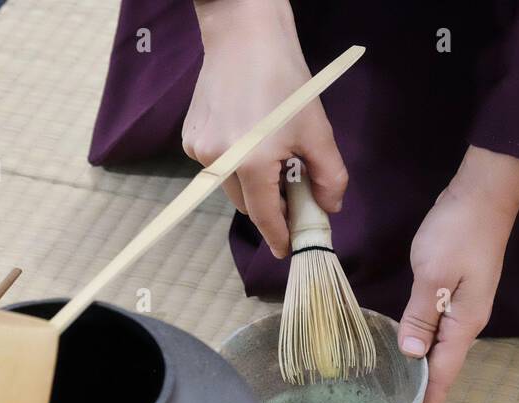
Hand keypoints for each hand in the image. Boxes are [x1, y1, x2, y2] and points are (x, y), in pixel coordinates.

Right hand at [184, 0, 347, 256]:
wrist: (244, 35)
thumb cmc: (285, 81)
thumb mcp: (317, 131)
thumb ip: (328, 177)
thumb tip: (328, 209)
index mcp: (250, 164)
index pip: (264, 216)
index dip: (278, 237)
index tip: (287, 251)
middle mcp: (218, 163)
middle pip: (246, 203)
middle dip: (268, 204)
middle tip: (291, 193)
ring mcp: (199, 151)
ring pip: (230, 186)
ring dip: (251, 183)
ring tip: (271, 155)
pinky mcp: (190, 138)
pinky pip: (217, 166)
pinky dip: (234, 163)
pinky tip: (248, 135)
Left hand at [399, 147, 518, 402]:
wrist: (484, 194)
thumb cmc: (459, 230)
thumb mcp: (434, 272)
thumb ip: (421, 314)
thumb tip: (412, 354)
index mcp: (462, 325)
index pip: (439, 380)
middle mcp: (465, 325)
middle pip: (441, 378)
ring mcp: (461, 312)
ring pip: (438, 360)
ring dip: (421, 389)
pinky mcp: (454, 298)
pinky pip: (435, 340)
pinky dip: (421, 361)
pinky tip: (408, 367)